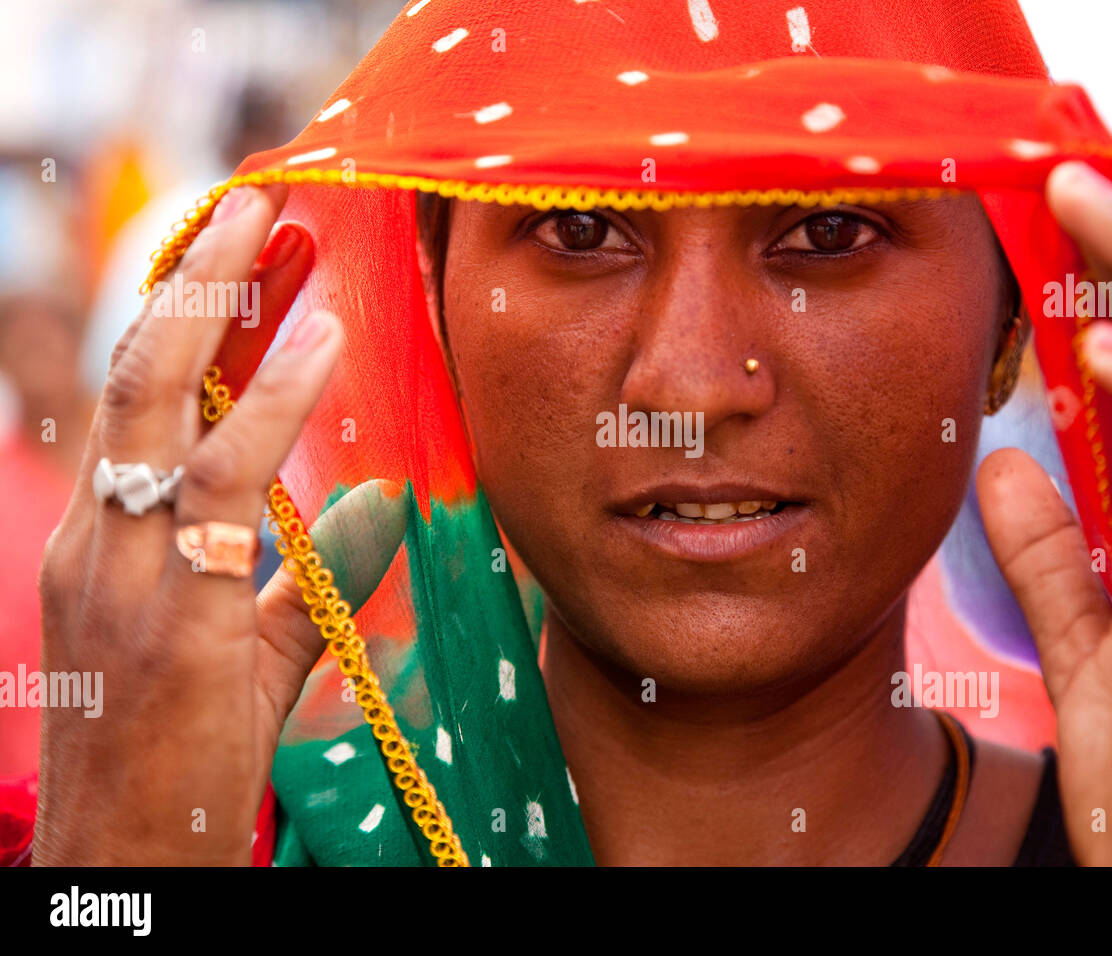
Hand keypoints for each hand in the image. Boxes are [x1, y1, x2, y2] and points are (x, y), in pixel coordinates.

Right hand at [33, 185, 347, 864]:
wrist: (128, 860)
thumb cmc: (179, 755)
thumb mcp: (245, 646)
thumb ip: (308, 570)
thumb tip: (385, 502)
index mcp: (105, 537)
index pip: (139, 398)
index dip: (186, 316)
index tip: (242, 252)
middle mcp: (99, 535)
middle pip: (135, 370)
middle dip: (192, 279)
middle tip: (255, 202)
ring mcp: (122, 566)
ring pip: (158, 399)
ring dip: (221, 304)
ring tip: (276, 229)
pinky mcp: (167, 604)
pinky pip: (222, 480)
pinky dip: (271, 403)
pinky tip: (322, 343)